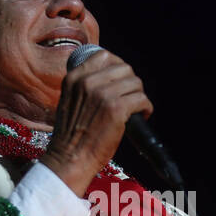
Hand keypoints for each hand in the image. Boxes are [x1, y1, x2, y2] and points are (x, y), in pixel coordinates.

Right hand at [40, 48, 152, 196]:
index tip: (121, 80)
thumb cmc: (71, 136)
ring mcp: (103, 94)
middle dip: (131, 83)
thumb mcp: (69, 102)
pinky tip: (142, 116)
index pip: (103, 56)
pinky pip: (141, 99)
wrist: (69, 158)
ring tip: (137, 109)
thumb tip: (109, 79)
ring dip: (139, 95)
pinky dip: (146, 108)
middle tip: (130, 98)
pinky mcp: (117, 109)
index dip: (118, 66)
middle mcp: (88, 82)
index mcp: (74, 78)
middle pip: (124, 68)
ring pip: (135, 83)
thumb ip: (84, 88)